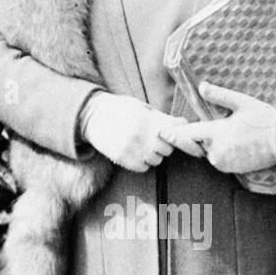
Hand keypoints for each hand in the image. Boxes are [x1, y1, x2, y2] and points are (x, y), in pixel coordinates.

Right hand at [81, 92, 197, 172]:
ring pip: (157, 160)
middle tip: (155, 137)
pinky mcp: (122, 159)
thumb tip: (183, 124)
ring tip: (143, 144)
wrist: (92, 116)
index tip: (176, 133)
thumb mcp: (141, 107)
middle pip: (167, 149)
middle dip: (164, 144)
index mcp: (145, 119)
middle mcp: (139, 135)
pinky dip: (143, 162)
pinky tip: (135, 151)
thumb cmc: (120, 109)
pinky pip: (144, 167)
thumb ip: (161, 117)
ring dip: (154, 154)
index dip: (177, 133)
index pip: (173, 132)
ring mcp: (130, 148)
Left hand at [170, 82, 275, 176]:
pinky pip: (218, 159)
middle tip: (210, 125)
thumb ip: (220, 95)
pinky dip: (220, 151)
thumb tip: (202, 86)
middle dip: (196, 136)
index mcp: (217, 133)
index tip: (163, 131)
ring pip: (207, 151)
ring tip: (230, 132)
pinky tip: (234, 142)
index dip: (174, 132)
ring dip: (210, 143)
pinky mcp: (232, 169)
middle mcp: (217, 150)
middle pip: (195, 143)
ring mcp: (225, 162)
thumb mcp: (243, 102)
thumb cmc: (265, 119)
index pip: (186, 135)